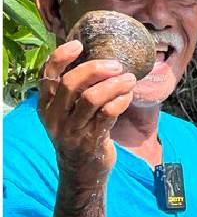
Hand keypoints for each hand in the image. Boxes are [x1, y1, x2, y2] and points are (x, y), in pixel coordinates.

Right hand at [38, 40, 136, 185]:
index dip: (60, 57)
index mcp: (47, 106)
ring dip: (115, 85)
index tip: (78, 44)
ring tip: (129, 79)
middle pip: (71, 84)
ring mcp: (72, 130)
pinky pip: (108, 114)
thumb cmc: (79, 134)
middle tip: (117, 65)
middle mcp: (56, 117)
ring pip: (92, 98)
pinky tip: (128, 96)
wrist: (81, 172)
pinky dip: (121, 101)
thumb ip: (75, 92)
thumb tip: (98, 62)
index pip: (48, 76)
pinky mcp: (91, 141)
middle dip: (96, 69)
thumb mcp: (68, 114)